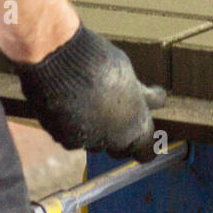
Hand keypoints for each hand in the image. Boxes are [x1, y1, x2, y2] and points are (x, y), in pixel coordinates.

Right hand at [14, 26, 166, 161]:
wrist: (56, 60)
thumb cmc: (101, 64)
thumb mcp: (130, 77)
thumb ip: (141, 95)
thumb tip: (156, 99)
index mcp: (134, 128)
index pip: (147, 152)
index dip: (147, 143)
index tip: (144, 129)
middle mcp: (109, 141)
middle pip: (119, 147)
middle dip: (120, 133)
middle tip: (118, 111)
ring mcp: (81, 141)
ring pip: (93, 140)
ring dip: (95, 127)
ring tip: (90, 99)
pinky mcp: (57, 136)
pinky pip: (70, 133)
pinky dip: (72, 122)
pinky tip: (69, 101)